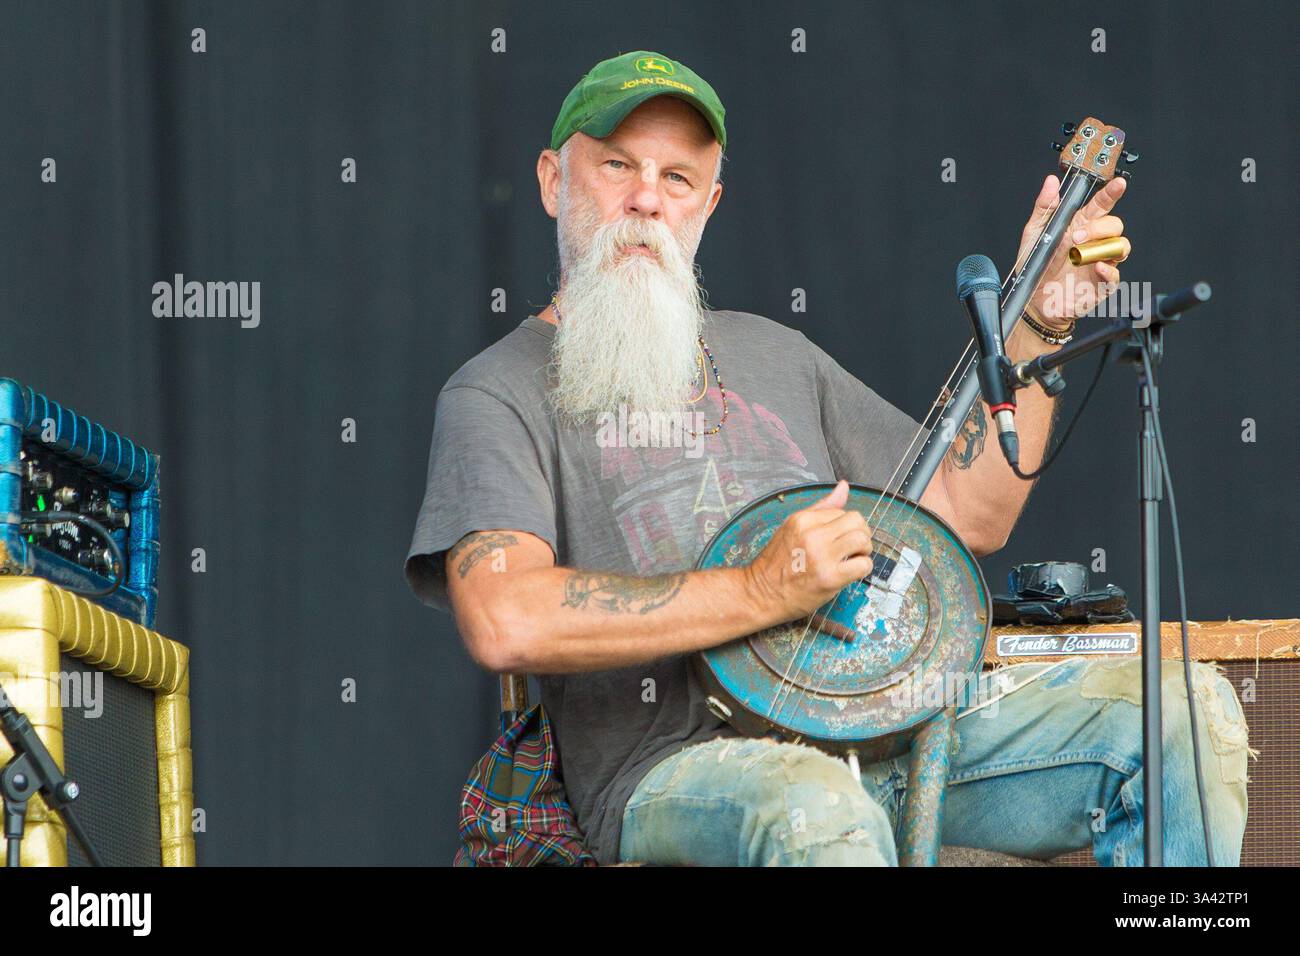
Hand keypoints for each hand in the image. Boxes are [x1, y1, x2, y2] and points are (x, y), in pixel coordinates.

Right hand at [744, 480, 873, 622]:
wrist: (761, 593)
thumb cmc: (776, 564)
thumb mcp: (792, 527)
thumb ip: (821, 508)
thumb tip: (844, 487)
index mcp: (803, 520)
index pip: (841, 511)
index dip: (845, 526)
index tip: (839, 539)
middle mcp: (812, 534)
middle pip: (856, 521)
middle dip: (860, 534)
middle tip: (852, 548)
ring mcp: (821, 556)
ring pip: (862, 540)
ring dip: (864, 550)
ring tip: (852, 559)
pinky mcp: (830, 578)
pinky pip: (863, 565)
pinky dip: (862, 569)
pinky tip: (850, 573)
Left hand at [1017, 174, 1130, 327]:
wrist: (1034, 300)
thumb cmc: (1037, 267)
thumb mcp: (1035, 234)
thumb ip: (1044, 207)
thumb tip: (1051, 182)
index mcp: (1080, 226)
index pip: (1101, 205)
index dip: (1111, 193)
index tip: (1118, 184)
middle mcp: (1094, 243)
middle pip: (1114, 225)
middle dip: (1098, 228)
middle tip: (1076, 237)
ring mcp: (1100, 262)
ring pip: (1121, 246)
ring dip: (1103, 247)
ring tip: (1081, 254)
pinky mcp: (1102, 283)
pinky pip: (1115, 274)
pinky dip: (1108, 269)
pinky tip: (1096, 268)